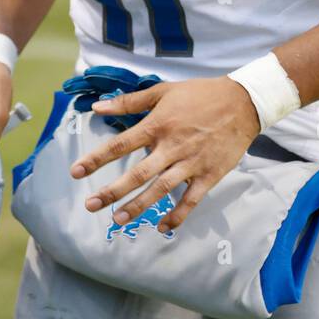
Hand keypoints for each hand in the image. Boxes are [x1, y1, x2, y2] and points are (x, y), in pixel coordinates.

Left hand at [72, 76, 260, 232]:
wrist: (243, 102)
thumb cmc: (200, 94)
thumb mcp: (163, 91)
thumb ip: (129, 102)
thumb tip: (96, 107)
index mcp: (158, 124)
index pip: (121, 144)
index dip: (97, 159)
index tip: (75, 172)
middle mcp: (172, 146)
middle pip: (138, 173)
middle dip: (112, 191)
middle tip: (90, 205)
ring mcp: (191, 163)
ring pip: (161, 189)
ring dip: (139, 206)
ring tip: (117, 220)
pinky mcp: (210, 175)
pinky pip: (191, 199)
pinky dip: (177, 214)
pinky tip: (163, 227)